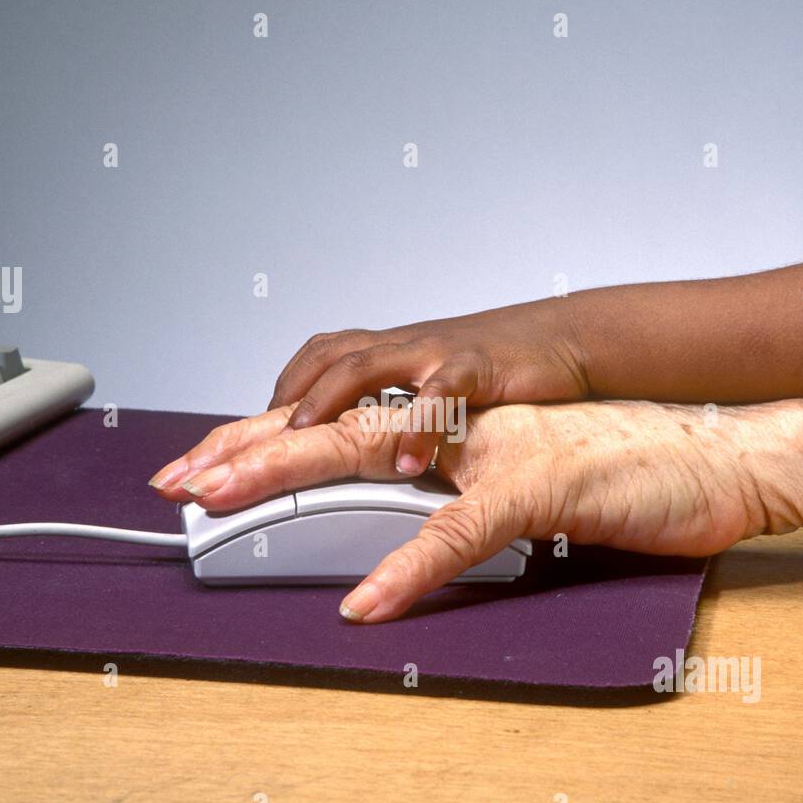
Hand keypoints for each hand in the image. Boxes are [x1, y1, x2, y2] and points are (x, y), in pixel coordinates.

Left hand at [150, 400, 794, 621]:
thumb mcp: (526, 478)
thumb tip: (404, 522)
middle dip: (244, 450)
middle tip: (175, 480)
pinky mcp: (542, 481)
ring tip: (223, 505)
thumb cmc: (626, 468)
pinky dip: (410, 570)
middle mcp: (461, 420)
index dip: (265, 441)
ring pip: (372, 452)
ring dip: (290, 477)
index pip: (339, 425)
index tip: (199, 467)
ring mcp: (497, 445)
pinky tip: (364, 603)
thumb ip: (461, 491)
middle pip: (330, 426)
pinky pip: (460, 529)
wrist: (723, 451)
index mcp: (453, 421)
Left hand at [267, 298, 594, 474]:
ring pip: (363, 364)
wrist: (566, 340)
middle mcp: (401, 346)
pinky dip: (418, 427)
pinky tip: (403, 462)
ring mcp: (433, 352)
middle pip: (321, 360)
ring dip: (326, 401)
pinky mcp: (476, 365)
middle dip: (279, 402)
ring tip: (302, 439)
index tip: (236, 439)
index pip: (314, 361)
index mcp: (389, 353)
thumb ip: (391, 408)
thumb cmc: (498, 371)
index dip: (274, 396)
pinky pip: (440, 393)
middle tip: (248, 445)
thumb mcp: (431, 388)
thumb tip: (350, 444)